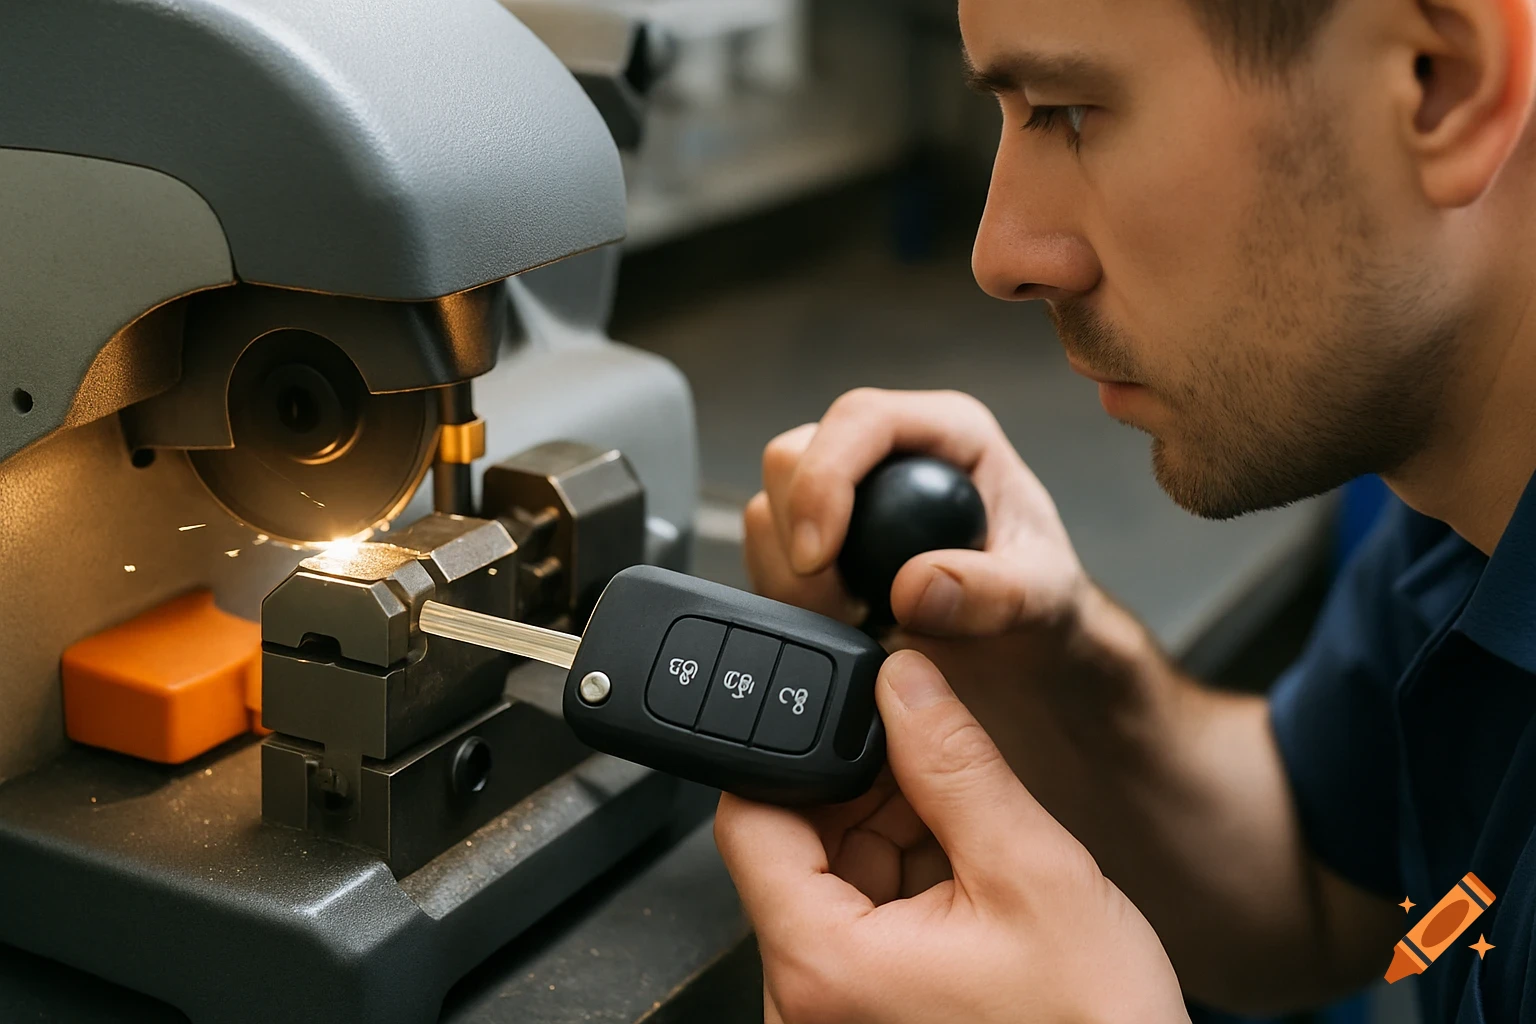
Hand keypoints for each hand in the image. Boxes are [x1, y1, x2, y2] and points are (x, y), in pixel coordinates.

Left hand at [715, 652, 1186, 1023]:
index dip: (804, 751)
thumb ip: (956, 765)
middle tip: (945, 785)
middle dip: (867, 793)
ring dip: (894, 838)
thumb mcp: (1033, 874)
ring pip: (830, 880)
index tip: (865, 723)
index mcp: (820, 964)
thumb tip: (905, 684)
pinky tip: (970, 891)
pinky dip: (907, 889)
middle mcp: (805, 1001)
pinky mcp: (862, 1023)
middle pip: (792, 845)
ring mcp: (831, 1017)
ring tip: (976, 851)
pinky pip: (858, 927)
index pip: (748, 815)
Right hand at [745, 389, 1156, 795]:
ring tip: (858, 621)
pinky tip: (843, 625)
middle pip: (792, 457)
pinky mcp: (816, 536)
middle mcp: (886, 451)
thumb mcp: (1042, 596)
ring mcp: (845, 493)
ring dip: (792, 578)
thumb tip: (914, 587)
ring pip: (767, 510)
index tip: (818, 558)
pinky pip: (767, 558)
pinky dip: (790, 600)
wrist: (1025, 644)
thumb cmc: (1041, 597)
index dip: (824, 480)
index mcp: (946, 431)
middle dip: (799, 538)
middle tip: (849, 607)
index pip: (859, 420)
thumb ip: (992, 592)